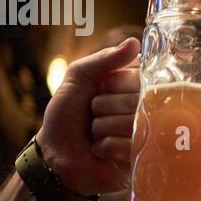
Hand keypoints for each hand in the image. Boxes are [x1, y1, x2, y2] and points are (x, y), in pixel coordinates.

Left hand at [37, 38, 140, 195]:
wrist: (54, 154)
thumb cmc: (66, 115)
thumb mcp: (78, 78)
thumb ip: (104, 59)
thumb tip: (135, 43)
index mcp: (133, 86)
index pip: (141, 75)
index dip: (116, 84)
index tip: (102, 89)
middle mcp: (144, 108)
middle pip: (137, 99)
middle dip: (104, 108)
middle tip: (93, 115)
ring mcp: (146, 134)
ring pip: (132, 123)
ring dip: (103, 129)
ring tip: (95, 134)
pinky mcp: (142, 158)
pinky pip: (130, 146)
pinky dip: (106, 147)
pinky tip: (100, 151)